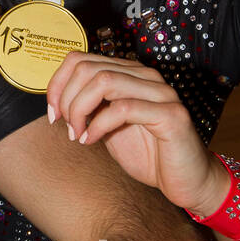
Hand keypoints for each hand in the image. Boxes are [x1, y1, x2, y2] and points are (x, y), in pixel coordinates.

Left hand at [47, 52, 229, 216]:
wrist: (187, 181)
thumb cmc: (149, 154)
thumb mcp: (107, 127)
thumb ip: (89, 108)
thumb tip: (55, 100)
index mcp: (129, 74)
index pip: (80, 59)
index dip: (57, 84)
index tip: (52, 113)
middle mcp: (146, 77)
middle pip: (88, 68)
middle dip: (65, 98)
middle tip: (64, 126)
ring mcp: (161, 93)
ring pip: (104, 81)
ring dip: (80, 109)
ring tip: (77, 134)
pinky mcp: (171, 115)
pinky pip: (123, 108)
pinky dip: (99, 125)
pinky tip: (92, 141)